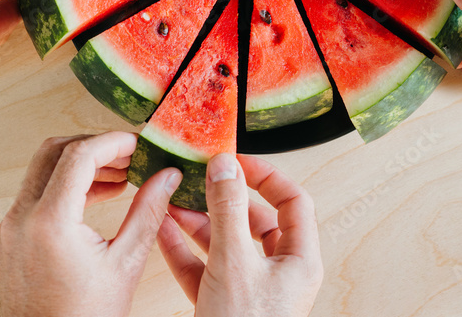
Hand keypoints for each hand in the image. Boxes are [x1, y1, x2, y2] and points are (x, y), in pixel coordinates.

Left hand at [0, 132, 179, 316]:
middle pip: (54, 152)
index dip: (112, 142)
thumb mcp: (125, 264)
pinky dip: (66, 186)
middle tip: (128, 155)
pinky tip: (98, 196)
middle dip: (94, 146)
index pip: (78, 155)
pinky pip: (36, 195)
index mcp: (50, 223)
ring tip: (120, 177)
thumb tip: (168, 177)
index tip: (137, 143)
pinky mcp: (10, 239)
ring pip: (42, 171)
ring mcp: (11, 228)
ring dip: (80, 165)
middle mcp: (21, 219)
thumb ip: (148, 212)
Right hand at [157, 153, 322, 316]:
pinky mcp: (223, 306)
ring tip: (172, 201)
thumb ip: (227, 211)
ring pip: (225, 245)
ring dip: (197, 223)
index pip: (292, 202)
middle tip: (198, 178)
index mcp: (298, 261)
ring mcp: (250, 291)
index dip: (266, 176)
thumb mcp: (234, 263)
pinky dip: (183, 251)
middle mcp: (278, 274)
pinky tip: (163, 231)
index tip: (236, 160)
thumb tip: (226, 165)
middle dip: (222, 200)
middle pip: (253, 222)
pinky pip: (204, 270)